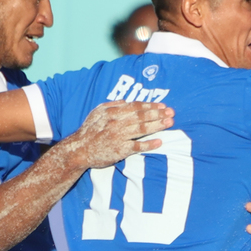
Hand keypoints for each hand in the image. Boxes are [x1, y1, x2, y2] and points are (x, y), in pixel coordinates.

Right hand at [57, 101, 173, 168]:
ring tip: (169, 123)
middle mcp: (117, 123)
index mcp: (113, 112)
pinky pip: (137, 147)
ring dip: (157, 125)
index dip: (150, 105)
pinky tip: (159, 142)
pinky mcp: (120, 150)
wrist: (79, 150)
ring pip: (142, 129)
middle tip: (171, 112)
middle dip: (158, 113)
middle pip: (142, 116)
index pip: (136, 107)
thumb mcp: (97, 112)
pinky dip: (149, 144)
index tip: (162, 105)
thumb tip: (126, 100)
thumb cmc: (88, 131)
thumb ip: (112, 105)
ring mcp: (119, 137)